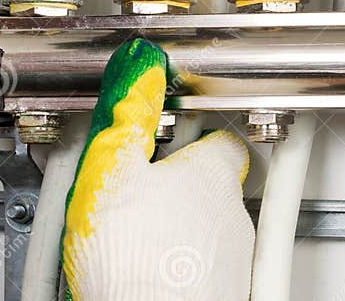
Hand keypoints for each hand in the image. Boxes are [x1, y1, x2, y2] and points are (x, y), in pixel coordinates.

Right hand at [63, 39, 254, 300]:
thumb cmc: (133, 258)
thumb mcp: (113, 166)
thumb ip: (128, 112)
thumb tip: (138, 67)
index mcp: (211, 175)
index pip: (220, 139)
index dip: (190, 135)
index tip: (163, 135)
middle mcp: (232, 216)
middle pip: (209, 184)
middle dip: (175, 184)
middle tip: (133, 189)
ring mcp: (231, 261)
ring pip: (205, 227)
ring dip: (174, 225)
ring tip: (129, 233)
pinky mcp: (223, 295)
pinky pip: (201, 266)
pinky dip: (176, 263)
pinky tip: (142, 266)